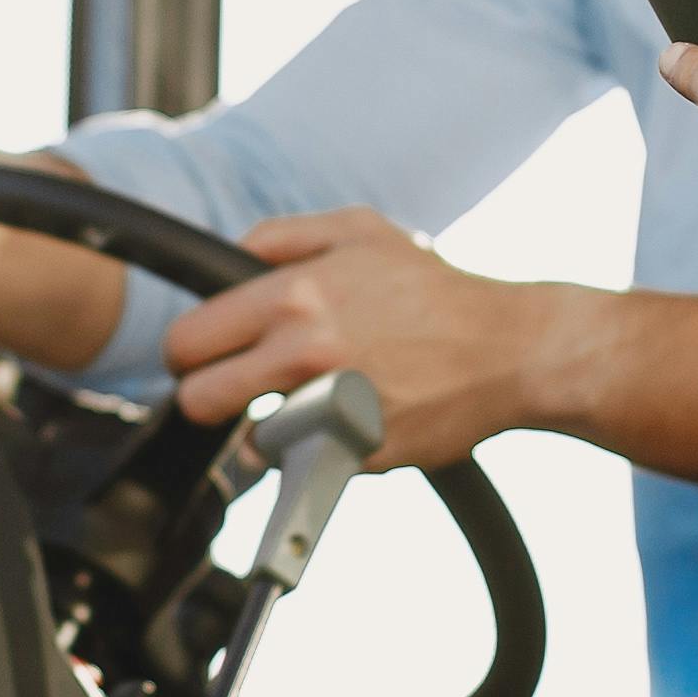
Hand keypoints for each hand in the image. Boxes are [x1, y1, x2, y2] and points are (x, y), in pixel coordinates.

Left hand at [161, 209, 553, 471]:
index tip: (208, 356)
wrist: (511, 350)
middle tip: (241, 387)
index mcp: (293, 295)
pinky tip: (347, 421)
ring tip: (309, 401)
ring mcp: (329, 410)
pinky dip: (315, 451)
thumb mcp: (360, 230)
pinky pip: (305, 466)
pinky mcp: (356, 457)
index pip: (186, 341)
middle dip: (210, 396)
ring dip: (267, 428)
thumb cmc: (434, 290)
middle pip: (198, 400)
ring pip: (248, 441)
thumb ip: (281, 236)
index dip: (190, 352)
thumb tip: (229, 258)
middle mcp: (304, 353)